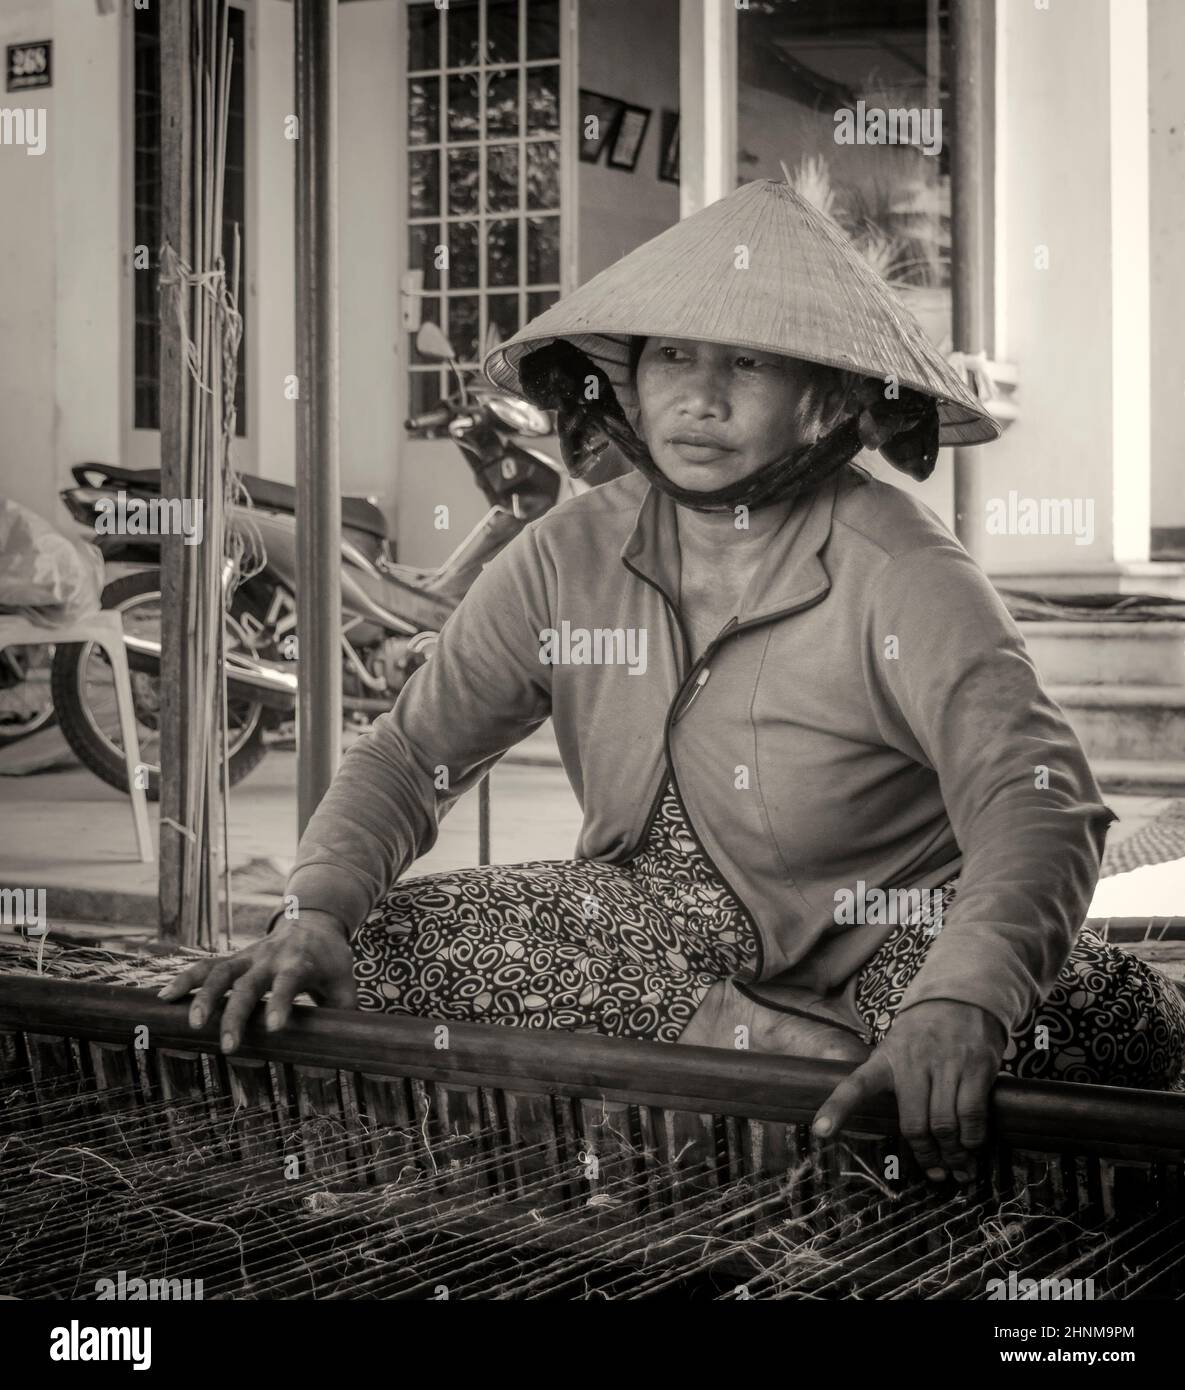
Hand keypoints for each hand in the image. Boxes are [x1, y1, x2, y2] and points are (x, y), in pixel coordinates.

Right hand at [156, 910, 358, 1053]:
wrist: (313, 921)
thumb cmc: (331, 960)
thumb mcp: (346, 982)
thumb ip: (347, 1013)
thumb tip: (352, 1048)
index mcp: (300, 962)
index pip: (289, 981)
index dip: (281, 1002)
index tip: (273, 1027)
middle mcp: (270, 958)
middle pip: (248, 984)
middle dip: (236, 1014)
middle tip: (229, 1047)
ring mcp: (248, 957)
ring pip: (220, 972)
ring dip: (204, 997)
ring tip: (193, 1024)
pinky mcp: (234, 959)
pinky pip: (205, 967)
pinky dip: (185, 980)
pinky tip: (165, 998)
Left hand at [811, 1000, 1007, 1182]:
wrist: (962, 997)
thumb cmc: (923, 1033)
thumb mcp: (895, 1048)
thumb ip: (891, 1083)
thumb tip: (903, 1133)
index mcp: (885, 1059)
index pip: (855, 1085)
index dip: (836, 1110)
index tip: (819, 1132)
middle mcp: (912, 1061)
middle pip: (914, 1125)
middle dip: (926, 1156)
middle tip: (937, 1172)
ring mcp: (945, 1063)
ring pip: (944, 1125)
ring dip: (953, 1155)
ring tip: (958, 1168)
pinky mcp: (975, 1065)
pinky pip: (972, 1114)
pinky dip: (973, 1138)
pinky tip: (972, 1145)